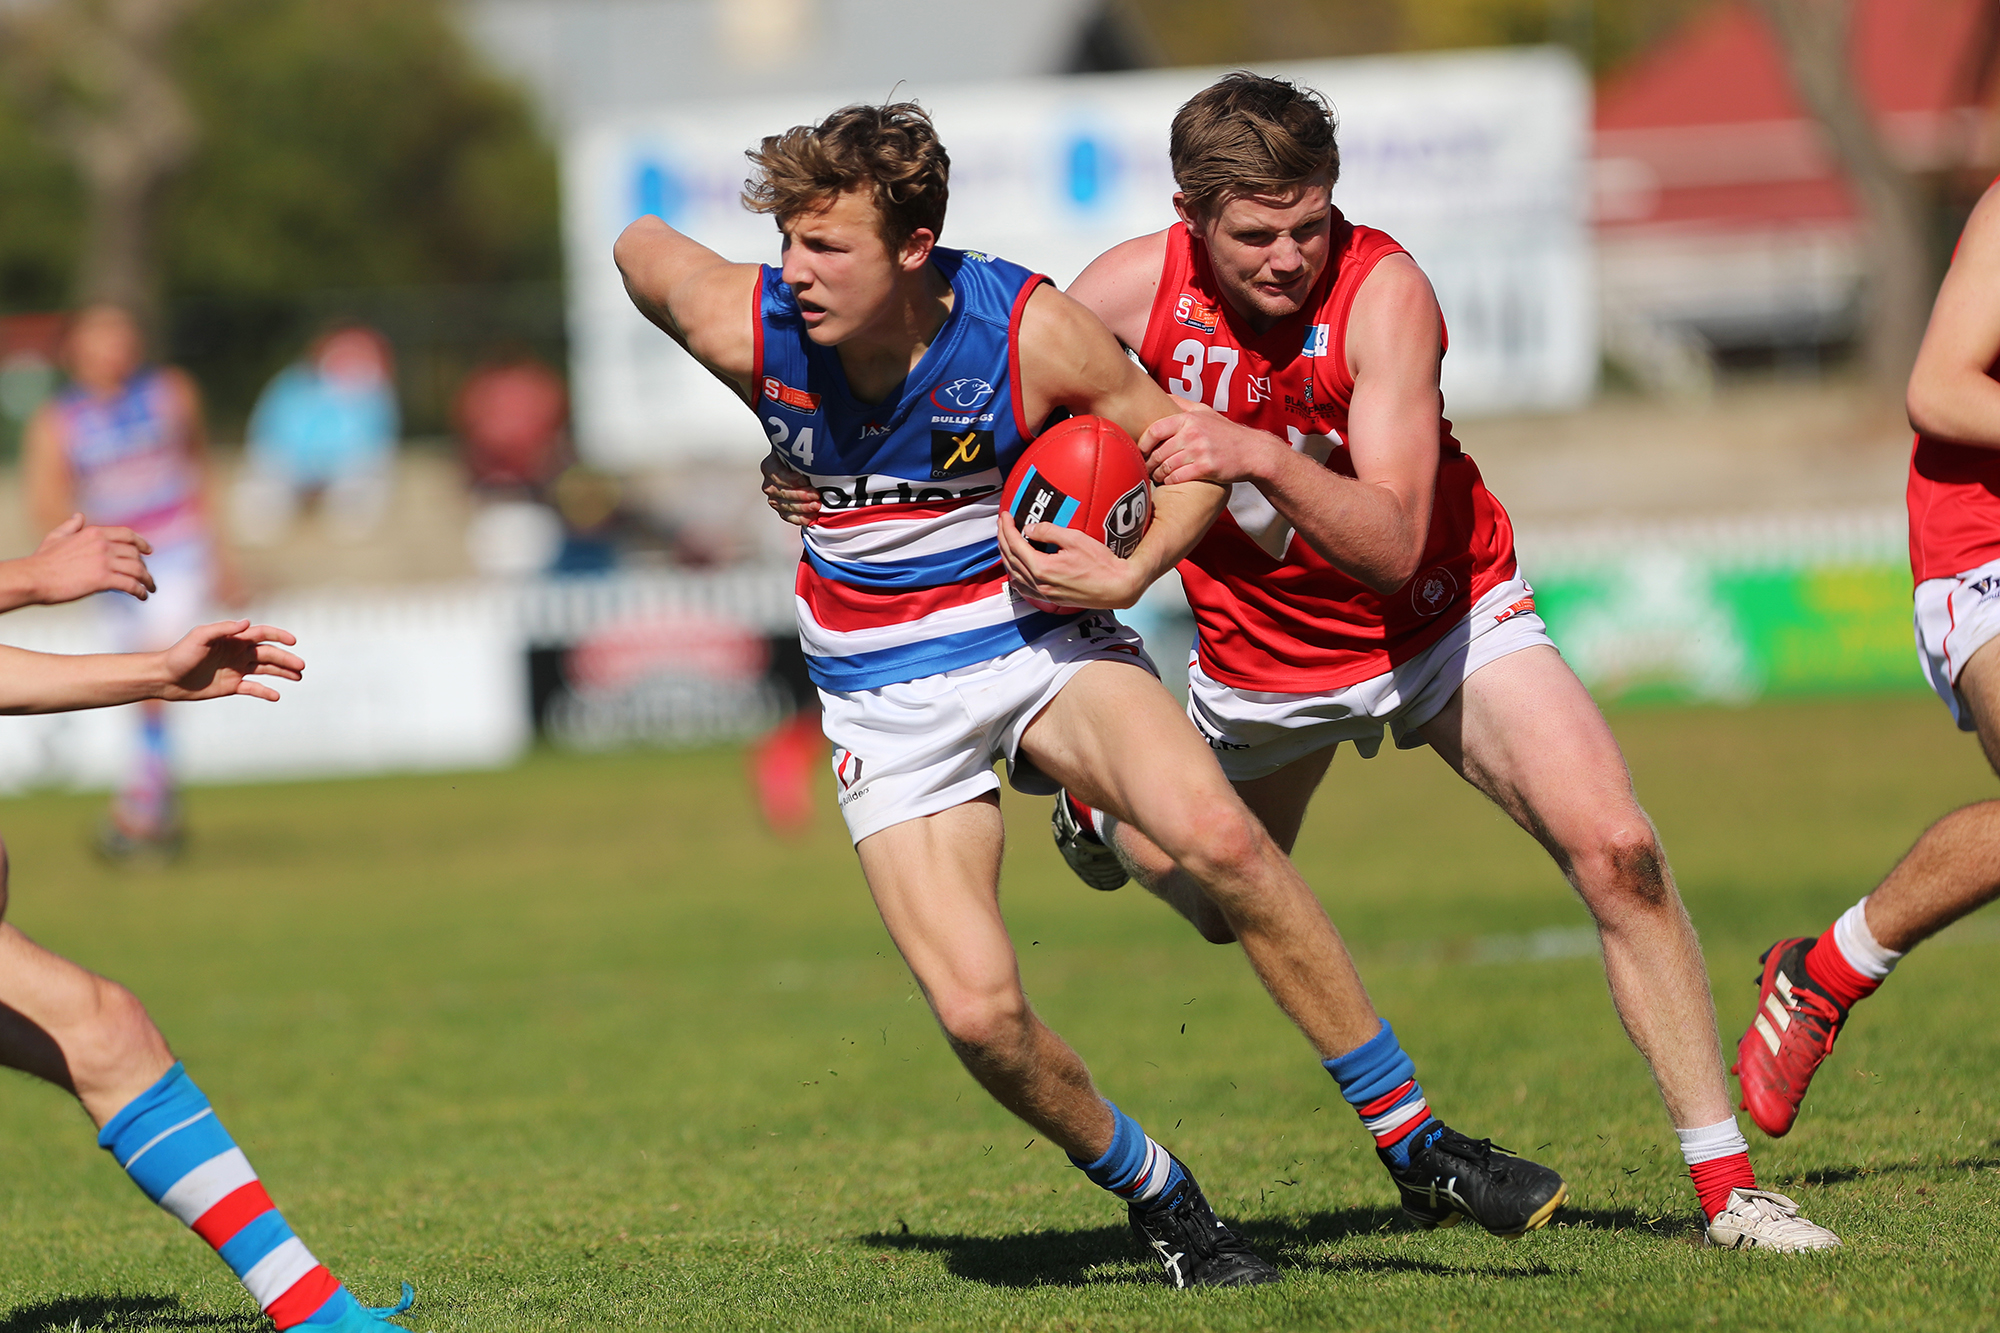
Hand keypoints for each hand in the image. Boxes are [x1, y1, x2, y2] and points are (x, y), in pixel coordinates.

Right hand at [22, 514, 154, 604]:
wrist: (34, 577)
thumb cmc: (42, 560)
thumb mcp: (56, 537)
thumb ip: (70, 526)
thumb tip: (80, 516)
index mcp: (94, 533)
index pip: (127, 534)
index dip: (141, 543)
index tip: (149, 551)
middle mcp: (102, 544)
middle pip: (134, 554)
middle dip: (143, 567)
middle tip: (146, 577)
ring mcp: (104, 561)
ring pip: (137, 570)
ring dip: (147, 580)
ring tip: (150, 589)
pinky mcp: (103, 579)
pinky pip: (131, 585)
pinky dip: (140, 591)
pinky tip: (142, 597)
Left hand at [153, 620, 303, 701]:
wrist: (165, 678)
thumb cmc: (180, 654)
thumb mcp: (200, 637)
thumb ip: (224, 629)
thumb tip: (247, 623)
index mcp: (234, 639)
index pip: (262, 634)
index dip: (279, 636)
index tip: (293, 642)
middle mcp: (238, 653)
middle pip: (269, 654)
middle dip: (286, 659)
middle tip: (301, 666)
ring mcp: (236, 669)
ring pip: (266, 669)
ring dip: (283, 672)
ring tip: (298, 677)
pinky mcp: (231, 686)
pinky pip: (253, 688)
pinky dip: (265, 692)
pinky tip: (276, 696)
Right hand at [761, 450, 819, 525]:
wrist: (807, 468)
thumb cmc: (804, 457)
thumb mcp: (802, 450)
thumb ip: (806, 448)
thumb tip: (819, 437)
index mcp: (771, 465)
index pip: (778, 474)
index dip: (791, 479)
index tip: (806, 480)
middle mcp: (769, 483)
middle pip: (782, 492)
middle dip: (800, 495)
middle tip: (816, 495)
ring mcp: (775, 498)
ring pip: (785, 506)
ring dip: (802, 508)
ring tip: (817, 506)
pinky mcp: (782, 509)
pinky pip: (788, 516)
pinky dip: (800, 518)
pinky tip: (811, 517)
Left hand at [997, 512, 1141, 610]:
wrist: (1117, 587)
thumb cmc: (1101, 564)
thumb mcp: (1075, 539)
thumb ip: (1049, 531)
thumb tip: (1030, 528)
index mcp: (1042, 568)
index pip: (1015, 545)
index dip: (1007, 528)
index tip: (1006, 515)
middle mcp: (1039, 583)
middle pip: (1011, 559)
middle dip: (1003, 539)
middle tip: (1002, 524)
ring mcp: (1044, 593)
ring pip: (1014, 575)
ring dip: (1007, 556)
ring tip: (1006, 541)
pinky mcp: (1051, 598)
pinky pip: (1024, 588)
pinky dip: (1015, 575)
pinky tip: (1017, 569)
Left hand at [1138, 403, 1283, 487]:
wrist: (1253, 451)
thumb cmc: (1227, 433)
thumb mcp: (1206, 411)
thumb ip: (1182, 404)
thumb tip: (1162, 395)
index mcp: (1189, 419)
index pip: (1155, 430)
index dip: (1143, 443)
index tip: (1141, 450)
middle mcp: (1193, 434)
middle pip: (1158, 452)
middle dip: (1149, 463)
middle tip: (1146, 468)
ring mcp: (1200, 451)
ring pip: (1166, 467)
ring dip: (1158, 474)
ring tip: (1156, 476)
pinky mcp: (1206, 468)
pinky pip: (1178, 478)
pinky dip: (1170, 481)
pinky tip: (1169, 482)